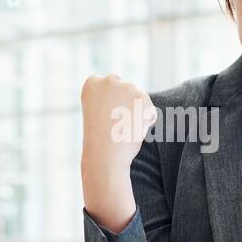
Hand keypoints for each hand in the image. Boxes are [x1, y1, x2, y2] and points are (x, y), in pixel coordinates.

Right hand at [80, 74, 154, 232]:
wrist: (104, 161)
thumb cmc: (98, 148)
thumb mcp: (98, 119)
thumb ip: (108, 103)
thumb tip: (127, 98)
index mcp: (89, 82)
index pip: (110, 84)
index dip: (112, 108)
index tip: (105, 123)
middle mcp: (108, 80)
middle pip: (128, 90)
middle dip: (127, 110)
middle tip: (116, 131)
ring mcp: (126, 88)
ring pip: (141, 100)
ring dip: (138, 117)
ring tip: (123, 133)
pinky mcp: (143, 100)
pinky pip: (151, 110)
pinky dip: (147, 123)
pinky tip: (133, 133)